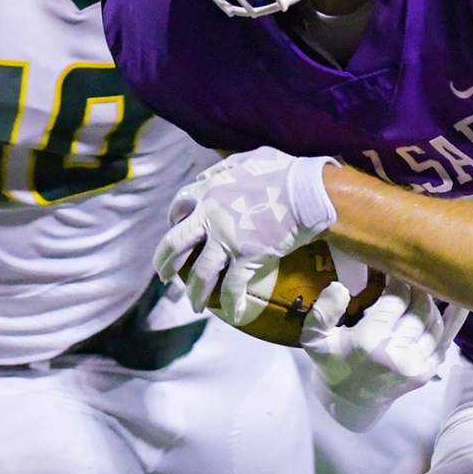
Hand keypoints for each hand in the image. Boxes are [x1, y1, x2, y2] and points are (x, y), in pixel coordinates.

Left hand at [153, 148, 340, 317]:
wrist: (308, 191)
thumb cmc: (285, 171)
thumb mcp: (250, 159)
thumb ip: (227, 167)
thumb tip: (213, 174)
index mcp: (209, 191)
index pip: (179, 207)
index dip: (174, 220)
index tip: (176, 228)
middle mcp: (210, 216)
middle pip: (176, 244)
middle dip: (165, 262)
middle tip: (164, 276)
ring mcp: (226, 239)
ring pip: (200, 272)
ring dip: (194, 292)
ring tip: (193, 305)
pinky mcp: (246, 257)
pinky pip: (233, 287)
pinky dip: (231, 303)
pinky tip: (234, 314)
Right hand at [302, 277, 467, 430]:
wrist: (351, 401)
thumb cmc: (333, 362)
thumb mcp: (315, 339)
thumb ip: (322, 312)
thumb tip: (340, 287)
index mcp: (369, 341)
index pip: (396, 299)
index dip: (398, 280)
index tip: (394, 269)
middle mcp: (396, 353)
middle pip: (420, 308)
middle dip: (417, 288)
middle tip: (410, 276)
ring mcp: (415, 365)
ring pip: (435, 321)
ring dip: (431, 302)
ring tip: (421, 290)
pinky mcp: (427, 372)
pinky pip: (446, 340)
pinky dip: (453, 319)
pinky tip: (458, 300)